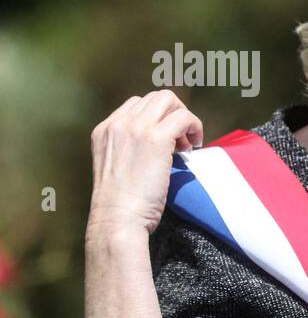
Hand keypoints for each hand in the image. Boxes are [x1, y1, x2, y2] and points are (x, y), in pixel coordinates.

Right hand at [87, 90, 203, 237]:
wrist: (117, 219)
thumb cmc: (122, 205)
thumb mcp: (117, 168)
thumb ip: (130, 150)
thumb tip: (163, 145)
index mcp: (104, 130)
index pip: (136, 105)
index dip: (158, 118)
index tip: (169, 141)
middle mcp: (117, 124)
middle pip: (155, 98)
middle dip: (174, 114)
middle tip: (182, 142)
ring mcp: (135, 128)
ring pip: (169, 99)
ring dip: (185, 118)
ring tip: (187, 145)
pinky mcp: (155, 139)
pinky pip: (183, 117)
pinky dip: (194, 127)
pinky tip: (194, 147)